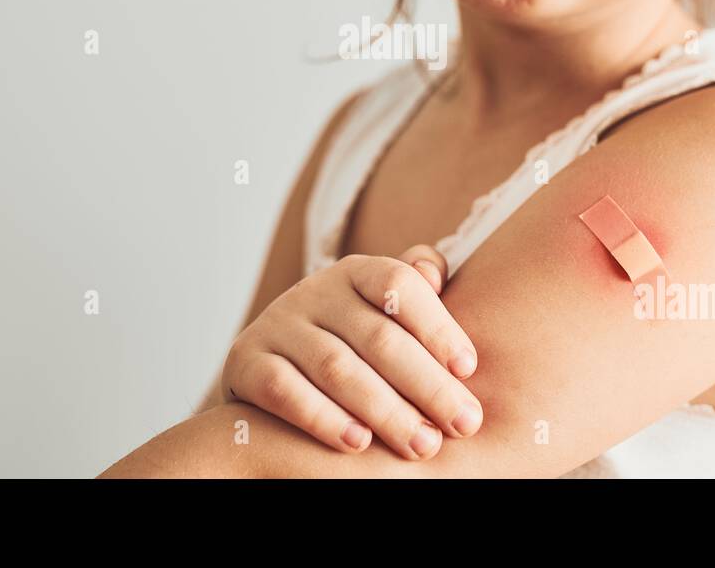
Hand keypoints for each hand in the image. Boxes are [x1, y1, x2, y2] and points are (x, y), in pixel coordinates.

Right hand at [219, 245, 481, 459]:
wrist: (269, 366)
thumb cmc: (350, 341)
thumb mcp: (382, 310)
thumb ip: (416, 291)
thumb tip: (436, 271)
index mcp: (355, 272)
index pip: (398, 284)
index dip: (437, 324)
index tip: (469, 368)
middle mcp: (314, 292)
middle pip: (377, 335)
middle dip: (427, 384)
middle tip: (463, 423)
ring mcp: (277, 325)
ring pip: (337, 368)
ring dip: (386, 410)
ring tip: (422, 444)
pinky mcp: (246, 362)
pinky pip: (285, 391)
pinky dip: (323, 418)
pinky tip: (358, 443)